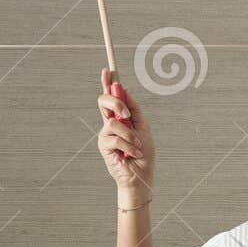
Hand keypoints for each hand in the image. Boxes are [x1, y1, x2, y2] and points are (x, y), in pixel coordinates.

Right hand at [98, 69, 155, 200]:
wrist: (141, 176)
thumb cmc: (144, 154)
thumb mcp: (143, 127)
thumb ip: (134, 109)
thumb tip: (123, 89)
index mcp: (120, 117)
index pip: (111, 96)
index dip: (107, 83)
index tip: (107, 70)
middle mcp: (110, 123)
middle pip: (104, 100)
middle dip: (116, 101)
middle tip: (128, 115)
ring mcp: (105, 134)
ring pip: (112, 121)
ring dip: (129, 134)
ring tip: (136, 146)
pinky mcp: (103, 145)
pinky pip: (114, 137)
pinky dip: (128, 145)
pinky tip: (133, 154)